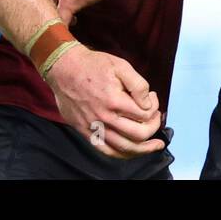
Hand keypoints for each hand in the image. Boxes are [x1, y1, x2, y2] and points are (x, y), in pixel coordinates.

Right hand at [44, 44, 164, 157]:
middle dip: (153, 127)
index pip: (145, 114)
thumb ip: (138, 85)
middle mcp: (105, 118)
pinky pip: (106, 151)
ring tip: (154, 144)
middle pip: (138, 134)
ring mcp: (94, 127)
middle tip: (155, 117)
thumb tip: (148, 102)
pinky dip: (122, 154)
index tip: (152, 98)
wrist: (64, 69)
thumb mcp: (121, 65)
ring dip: (144, 148)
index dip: (154, 107)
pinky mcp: (85, 132)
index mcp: (115, 101)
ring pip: (124, 148)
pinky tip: (132, 151)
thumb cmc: (93, 65)